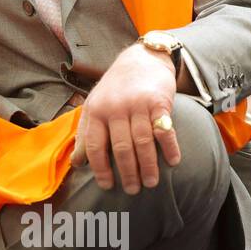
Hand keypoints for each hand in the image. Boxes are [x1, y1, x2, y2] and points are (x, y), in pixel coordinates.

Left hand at [71, 43, 180, 193]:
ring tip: (151, 182)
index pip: (94, 145)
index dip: (100, 168)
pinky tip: (173, 162)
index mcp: (96, 111)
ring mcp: (137, 104)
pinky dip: (170, 147)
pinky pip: (164, 129)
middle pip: (120, 147)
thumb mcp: (94, 105)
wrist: (142, 60)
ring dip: (148, 165)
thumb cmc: (115, 89)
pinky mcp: (159, 102)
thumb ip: (85, 133)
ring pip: (142, 142)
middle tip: (132, 190)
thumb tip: (77, 163)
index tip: (107, 185)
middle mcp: (115, 108)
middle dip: (127, 172)